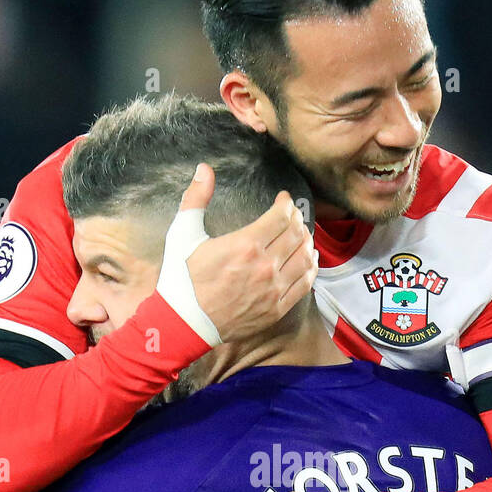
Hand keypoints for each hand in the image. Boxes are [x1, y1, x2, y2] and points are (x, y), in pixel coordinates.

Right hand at [177, 165, 317, 341]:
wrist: (184, 322)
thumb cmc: (181, 278)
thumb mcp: (183, 233)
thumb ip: (196, 198)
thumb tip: (204, 168)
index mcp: (245, 244)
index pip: (281, 216)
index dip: (286, 203)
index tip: (283, 199)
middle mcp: (265, 266)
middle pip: (296, 234)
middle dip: (297, 219)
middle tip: (292, 215)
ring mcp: (273, 290)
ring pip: (305, 258)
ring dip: (307, 241)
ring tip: (301, 234)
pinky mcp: (277, 309)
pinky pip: (305, 284)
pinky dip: (310, 267)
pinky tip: (307, 259)